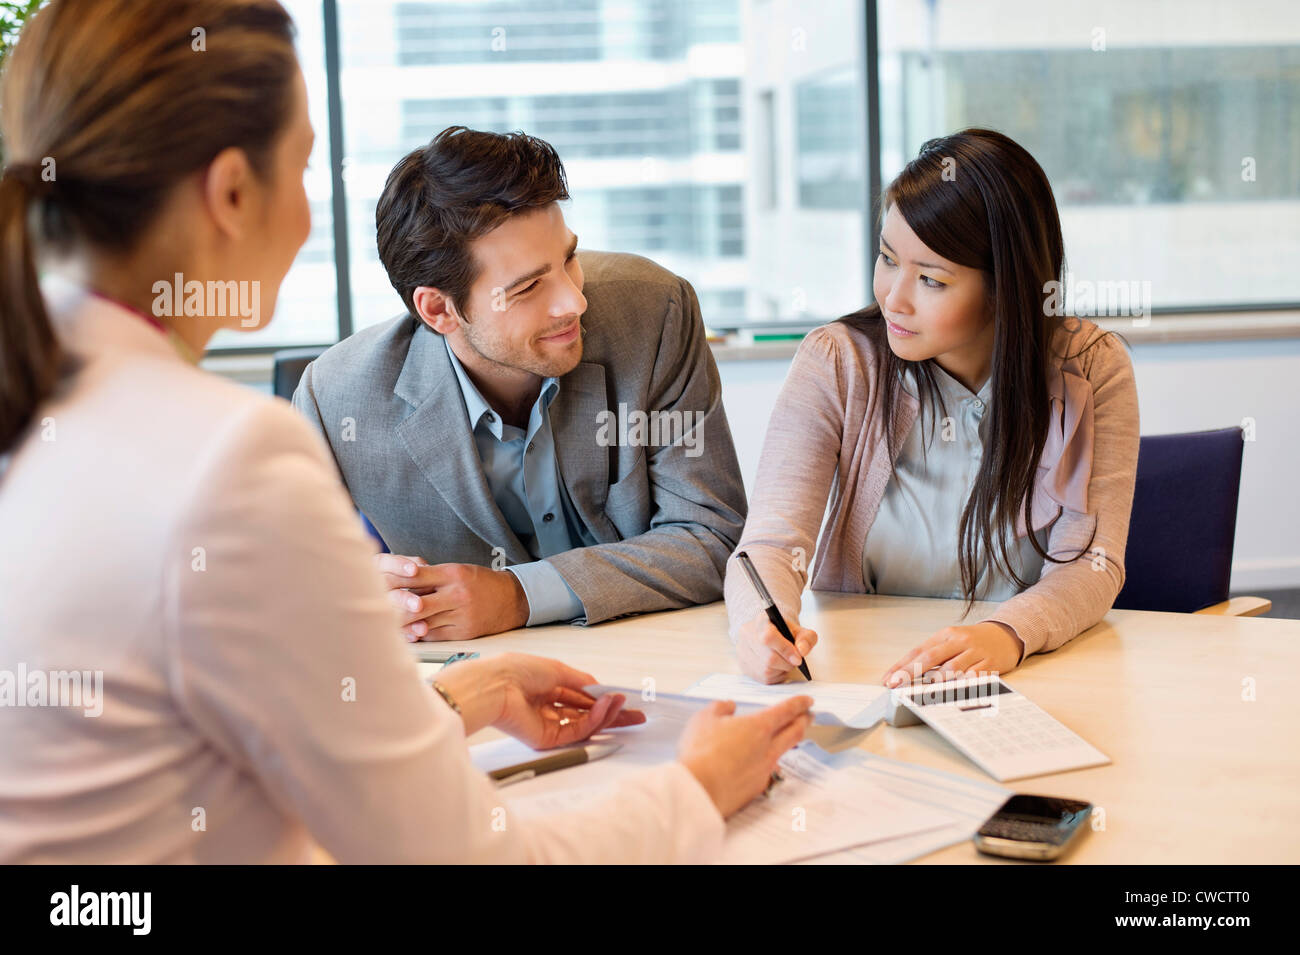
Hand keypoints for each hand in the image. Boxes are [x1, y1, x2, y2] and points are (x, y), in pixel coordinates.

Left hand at [375, 554, 528, 640]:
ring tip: (382, 624)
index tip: (375, 582)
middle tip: (373, 608)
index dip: (394, 580)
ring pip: (423, 622)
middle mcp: (457, 594)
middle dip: (393, 607)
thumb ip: (431, 576)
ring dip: (402, 624)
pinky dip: (418, 634)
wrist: (513, 600)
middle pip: (416, 603)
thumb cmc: (480, 583)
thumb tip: (399, 580)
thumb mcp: (457, 571)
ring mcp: (461, 615)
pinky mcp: (463, 633)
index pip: (416, 576)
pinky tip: (405, 633)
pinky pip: (434, 635)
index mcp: (453, 574)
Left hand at [434, 653, 646, 742]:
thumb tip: (601, 689)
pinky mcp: (546, 740)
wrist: (495, 685)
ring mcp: (548, 725)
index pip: (581, 697)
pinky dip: (593, 720)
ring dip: (605, 714)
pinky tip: (603, 708)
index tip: (623, 699)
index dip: (603, 699)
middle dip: (612, 715)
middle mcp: (548, 707)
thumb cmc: (517, 670)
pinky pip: (576, 731)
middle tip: (636, 717)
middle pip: (586, 714)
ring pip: (584, 724)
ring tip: (621, 705)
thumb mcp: (557, 669)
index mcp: (547, 687)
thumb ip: (581, 681)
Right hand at [677, 696, 813, 817]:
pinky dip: (766, 764)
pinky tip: (758, 765)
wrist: (700, 790)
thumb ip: (720, 708)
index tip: (808, 701)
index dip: (799, 704)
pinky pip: (767, 772)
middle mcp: (768, 749)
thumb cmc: (701, 751)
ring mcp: (764, 771)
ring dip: (787, 743)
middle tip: (808, 716)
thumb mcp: (704, 718)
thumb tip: (729, 706)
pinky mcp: (756, 789)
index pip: (786, 711)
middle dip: (804, 721)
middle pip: (795, 733)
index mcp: (758, 726)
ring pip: (782, 753)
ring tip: (785, 739)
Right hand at [734, 611, 816, 683]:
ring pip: (766, 670)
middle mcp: (747, 635)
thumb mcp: (800, 630)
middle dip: (786, 663)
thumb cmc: (785, 632)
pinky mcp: (743, 665)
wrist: (771, 631)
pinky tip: (777, 667)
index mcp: (761, 621)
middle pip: (769, 658)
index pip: (769, 637)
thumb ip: (806, 639)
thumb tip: (802, 652)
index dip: (785, 650)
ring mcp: (742, 651)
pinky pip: (763, 678)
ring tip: (785, 662)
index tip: (798, 659)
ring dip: (781, 670)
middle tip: (794, 661)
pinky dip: (775, 675)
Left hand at [881, 621, 1023, 686]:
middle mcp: (959, 641)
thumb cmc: (973, 641)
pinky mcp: (990, 664)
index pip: (918, 651)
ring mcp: (975, 652)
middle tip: (897, 685)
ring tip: (920, 690)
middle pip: (931, 658)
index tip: (889, 679)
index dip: (902, 666)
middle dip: (911, 673)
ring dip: (935, 681)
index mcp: (945, 635)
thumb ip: (933, 655)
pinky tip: (951, 692)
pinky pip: (973, 677)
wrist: (1006, 635)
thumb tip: (908, 675)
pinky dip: (961, 685)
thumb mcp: (951, 641)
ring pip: (952, 668)